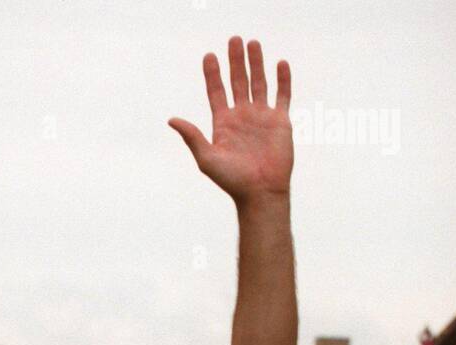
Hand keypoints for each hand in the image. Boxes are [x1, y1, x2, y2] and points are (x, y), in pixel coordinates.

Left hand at [168, 37, 291, 204]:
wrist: (260, 193)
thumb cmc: (232, 181)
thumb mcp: (207, 158)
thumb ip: (192, 137)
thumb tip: (172, 119)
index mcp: (223, 123)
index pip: (216, 92)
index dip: (212, 74)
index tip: (209, 56)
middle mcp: (242, 117)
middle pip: (237, 82)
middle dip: (235, 61)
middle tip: (234, 39)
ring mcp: (261, 117)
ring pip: (259, 83)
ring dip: (256, 63)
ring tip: (253, 43)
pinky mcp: (280, 121)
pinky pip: (282, 95)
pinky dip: (283, 80)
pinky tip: (280, 63)